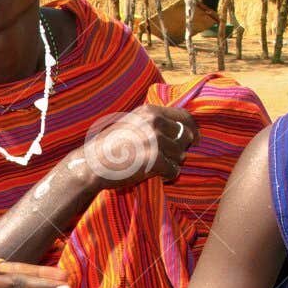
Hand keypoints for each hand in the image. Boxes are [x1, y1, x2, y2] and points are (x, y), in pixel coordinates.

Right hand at [71, 104, 197, 192]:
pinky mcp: (154, 159)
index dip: (193, 129)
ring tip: (154, 168)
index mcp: (150, 111)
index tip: (195, 139)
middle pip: (185, 136)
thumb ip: (153, 122)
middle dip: (180, 149)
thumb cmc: (110, 147)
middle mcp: (154, 122)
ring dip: (172, 164)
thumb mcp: (131, 123)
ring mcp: (154, 140)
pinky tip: (153, 175)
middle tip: (166, 159)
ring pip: (181, 155)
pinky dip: (167, 176)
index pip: (184, 116)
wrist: (92, 164)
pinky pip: (174, 170)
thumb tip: (183, 128)